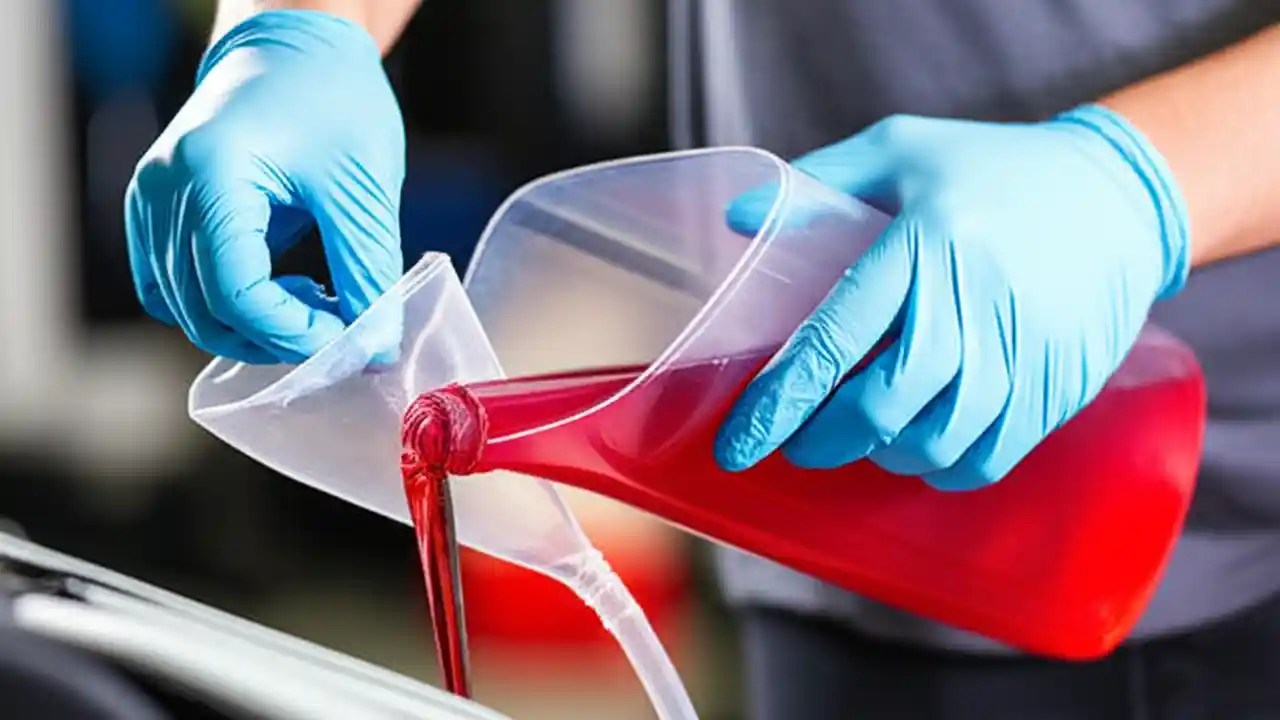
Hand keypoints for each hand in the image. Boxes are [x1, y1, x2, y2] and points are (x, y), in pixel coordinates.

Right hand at [125, 10, 404, 363]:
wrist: (297, 41)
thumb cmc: (332, 95)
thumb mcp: (363, 185)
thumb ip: (367, 270)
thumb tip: (377, 346)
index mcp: (210, 173)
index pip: (236, 292)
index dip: (292, 333)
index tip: (348, 338)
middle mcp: (164, 187)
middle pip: (204, 311)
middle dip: (276, 338)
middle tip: (339, 330)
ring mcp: (151, 197)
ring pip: (186, 307)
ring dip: (252, 327)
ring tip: (315, 300)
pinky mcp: (157, 207)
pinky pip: (173, 286)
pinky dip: (223, 306)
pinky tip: (278, 289)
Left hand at [715, 106, 1190, 489]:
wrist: (1119, 194)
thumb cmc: (991, 169)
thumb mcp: (901, 149)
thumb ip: (819, 181)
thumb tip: (736, 220)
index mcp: (926, 240)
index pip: (837, 337)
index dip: (781, 400)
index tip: (738, 445)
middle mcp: (976, 299)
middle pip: (886, 403)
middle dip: (827, 438)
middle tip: (798, 443)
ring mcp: (1025, 348)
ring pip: (939, 439)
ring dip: (885, 454)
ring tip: (861, 438)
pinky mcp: (1059, 384)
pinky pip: (993, 455)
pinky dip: (945, 468)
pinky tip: (921, 451)